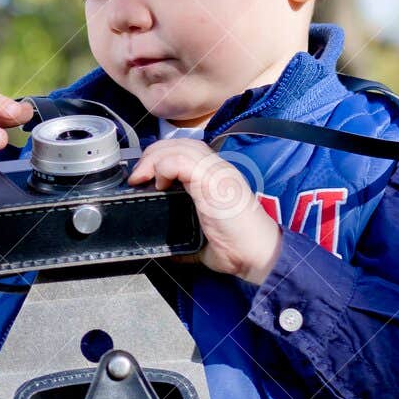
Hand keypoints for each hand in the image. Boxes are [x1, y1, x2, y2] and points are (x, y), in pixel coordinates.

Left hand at [127, 138, 283, 284]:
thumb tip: (166, 249)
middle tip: (138, 176)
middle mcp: (217, 169)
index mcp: (215, 177)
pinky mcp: (214, 180)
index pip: (185, 150)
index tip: (143, 177)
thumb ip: (185, 236)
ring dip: (153, 159)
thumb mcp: (203, 239)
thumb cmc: (237, 248)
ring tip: (141, 178)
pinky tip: (159, 183)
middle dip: (152, 154)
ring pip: (179, 147)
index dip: (160, 157)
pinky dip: (164, 167)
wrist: (260, 255)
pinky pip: (182, 161)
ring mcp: (217, 172)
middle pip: (179, 143)